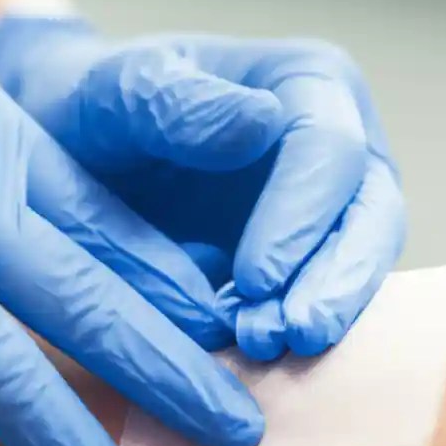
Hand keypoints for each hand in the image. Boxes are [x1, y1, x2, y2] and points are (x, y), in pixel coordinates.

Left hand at [0, 16, 405, 360]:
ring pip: (356, 265)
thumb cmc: (95, 107)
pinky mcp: (312, 265)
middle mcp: (340, 144)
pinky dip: (291, 331)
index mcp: (308, 82)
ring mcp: (334, 210)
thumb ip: (174, 101)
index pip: (329, 149)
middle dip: (335, 280)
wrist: (75, 151)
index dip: (300, 216)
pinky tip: (249, 363)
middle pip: (370, 214)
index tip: (254, 278)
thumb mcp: (115, 92)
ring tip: (265, 350)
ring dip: (320, 313)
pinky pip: (319, 300)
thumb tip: (263, 122)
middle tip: (292, 336)